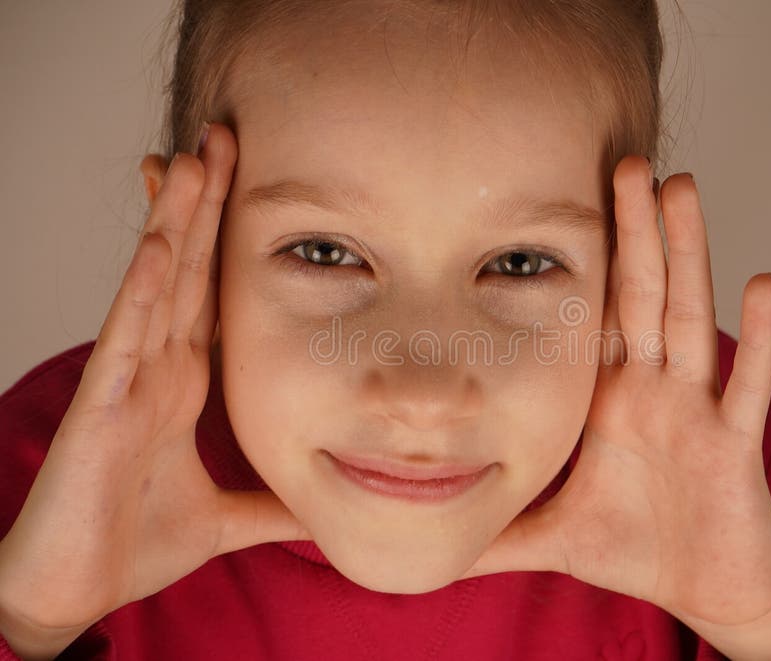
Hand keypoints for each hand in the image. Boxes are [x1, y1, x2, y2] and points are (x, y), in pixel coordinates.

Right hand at [0, 124, 310, 654]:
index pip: (212, 296)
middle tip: (224, 139)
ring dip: (173, 226)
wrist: (76, 592)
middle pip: (187, 272)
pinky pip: (125, 340)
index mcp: (185, 384)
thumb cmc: (133, 543)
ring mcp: (127, 382)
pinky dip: (143, 292)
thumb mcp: (226, 518)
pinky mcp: (102, 409)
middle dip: (202, 207)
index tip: (248, 187)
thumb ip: (271, 507)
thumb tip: (324, 513)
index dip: (227, 242)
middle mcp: (157, 370)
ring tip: (192, 163)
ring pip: (155, 288)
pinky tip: (161, 248)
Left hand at [462, 158, 770, 630]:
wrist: (704, 588)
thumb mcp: (548, 535)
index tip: (573, 203)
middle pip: (644, 297)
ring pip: (690, 319)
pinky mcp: (733, 442)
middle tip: (627, 163)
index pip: (600, 317)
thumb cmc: (631, 549)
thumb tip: (428, 547)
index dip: (590, 263)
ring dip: (689, 255)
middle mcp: (653, 391)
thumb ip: (493, 534)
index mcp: (610, 401)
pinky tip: (761, 283)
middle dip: (637, 232)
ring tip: (681, 191)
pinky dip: (758, 336)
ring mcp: (696, 410)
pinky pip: (746, 383)